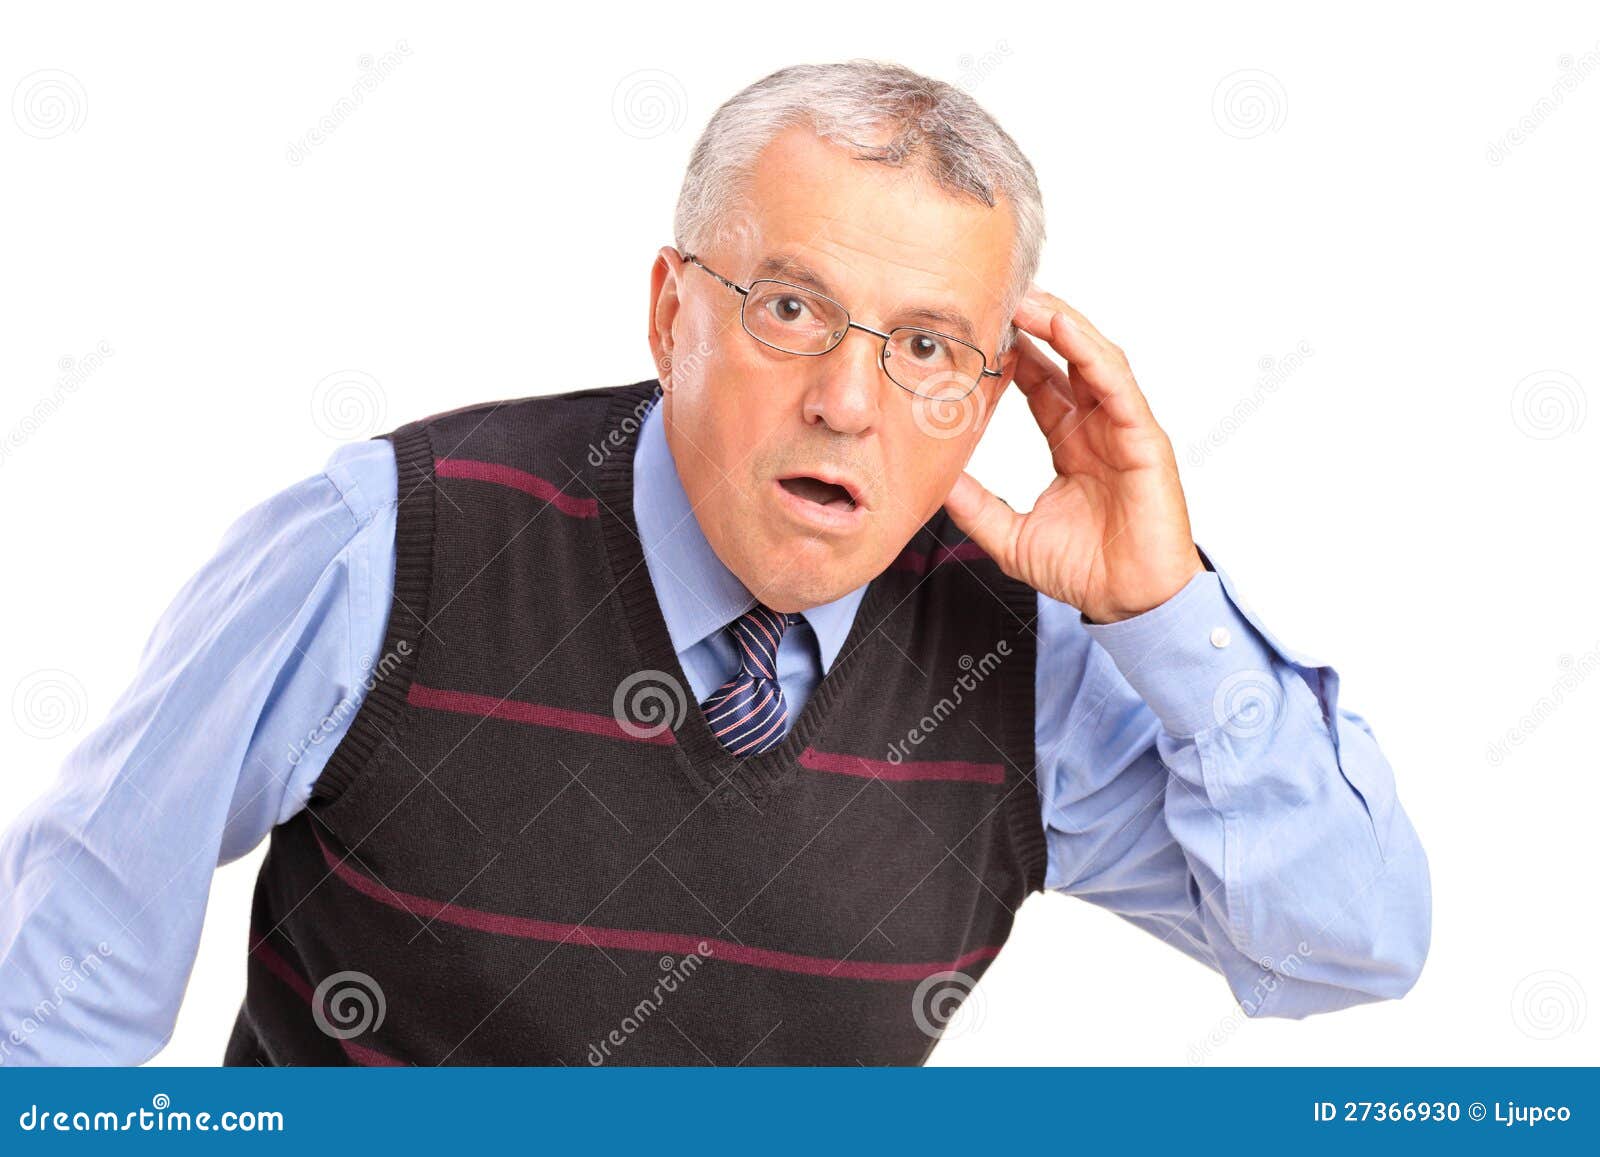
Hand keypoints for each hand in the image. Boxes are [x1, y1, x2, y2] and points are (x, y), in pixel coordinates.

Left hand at [943, 286, 1203, 623]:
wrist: (1128, 604)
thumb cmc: (1084, 571)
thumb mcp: (1010, 535)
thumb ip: (975, 505)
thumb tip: (934, 480)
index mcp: (1071, 442)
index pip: (1040, 384)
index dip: (1012, 356)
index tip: (977, 332)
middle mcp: (1098, 428)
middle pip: (1066, 359)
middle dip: (1035, 325)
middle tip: (998, 295)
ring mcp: (1123, 429)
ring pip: (1092, 359)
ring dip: (1061, 323)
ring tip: (1026, 298)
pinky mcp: (1145, 439)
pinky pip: (1117, 384)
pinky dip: (1090, 351)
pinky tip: (1063, 326)